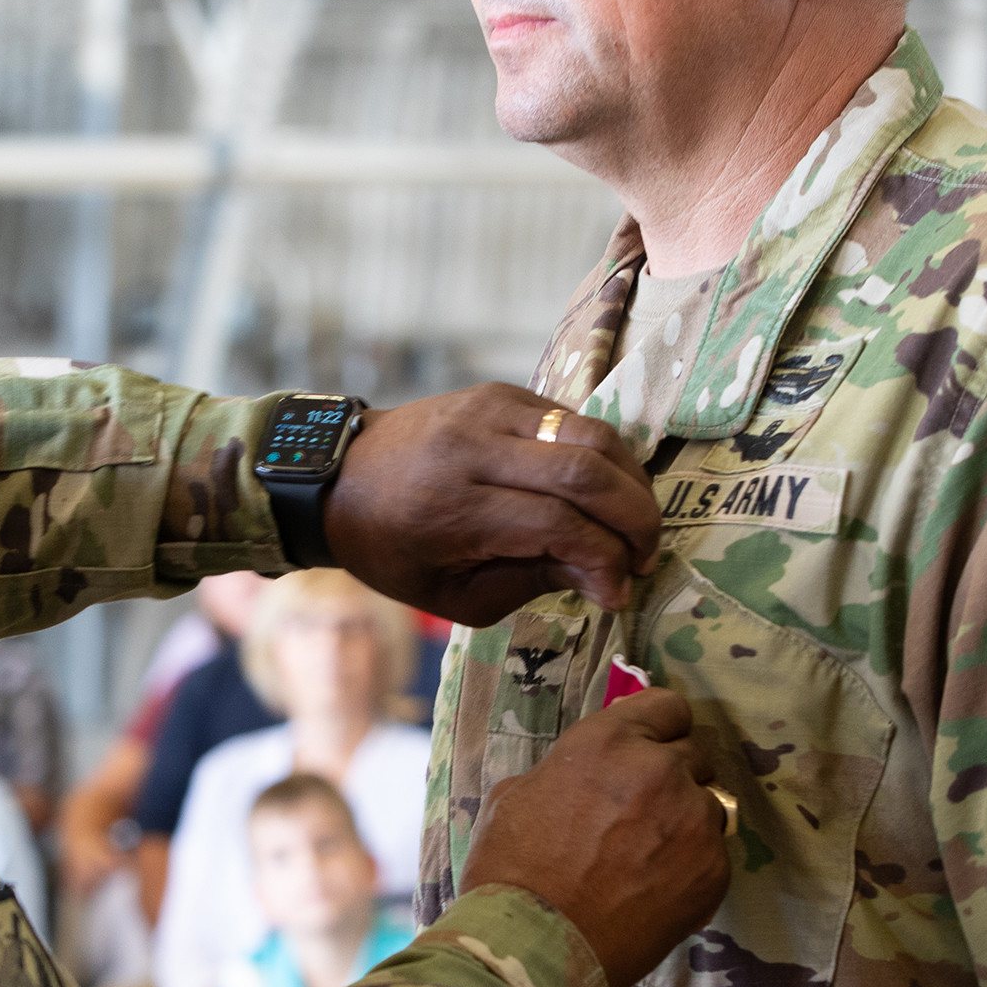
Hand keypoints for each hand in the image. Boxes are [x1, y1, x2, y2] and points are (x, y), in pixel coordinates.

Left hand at [321, 384, 657, 625]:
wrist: (340, 475)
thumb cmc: (392, 547)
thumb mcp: (451, 595)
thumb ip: (530, 584)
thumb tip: (607, 579)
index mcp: (453, 506)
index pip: (558, 524)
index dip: (604, 561)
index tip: (618, 594)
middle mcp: (474, 447)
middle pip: (585, 473)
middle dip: (634, 520)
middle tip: (646, 558)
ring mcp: (490, 408)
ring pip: (591, 435)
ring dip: (631, 483)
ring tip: (637, 527)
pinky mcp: (502, 391)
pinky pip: (573, 418)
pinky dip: (605, 457)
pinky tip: (608, 493)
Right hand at [461, 689, 728, 986]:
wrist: (536, 944)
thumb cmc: (511, 867)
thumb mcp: (518, 793)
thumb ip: (567, 770)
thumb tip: (585, 776)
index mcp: (608, 742)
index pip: (667, 706)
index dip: (658, 728)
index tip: (648, 748)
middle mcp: (661, 770)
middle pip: (695, 753)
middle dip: (673, 775)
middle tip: (642, 810)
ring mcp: (694, 822)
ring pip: (710, 805)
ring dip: (686, 821)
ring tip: (649, 857)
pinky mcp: (713, 872)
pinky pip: (714, 855)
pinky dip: (691, 866)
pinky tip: (655, 889)